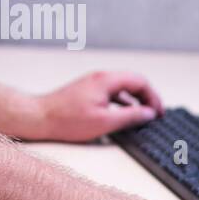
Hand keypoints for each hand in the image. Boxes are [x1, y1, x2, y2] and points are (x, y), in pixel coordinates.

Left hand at [29, 71, 164, 141]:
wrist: (39, 117)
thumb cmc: (67, 120)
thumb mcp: (105, 122)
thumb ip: (130, 116)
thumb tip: (149, 113)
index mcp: (107, 80)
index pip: (140, 81)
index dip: (154, 97)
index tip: (159, 112)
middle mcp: (101, 77)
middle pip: (132, 82)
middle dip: (147, 97)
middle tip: (155, 114)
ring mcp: (93, 83)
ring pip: (122, 87)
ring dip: (135, 100)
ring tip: (142, 116)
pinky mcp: (86, 91)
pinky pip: (111, 93)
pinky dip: (122, 102)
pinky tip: (123, 115)